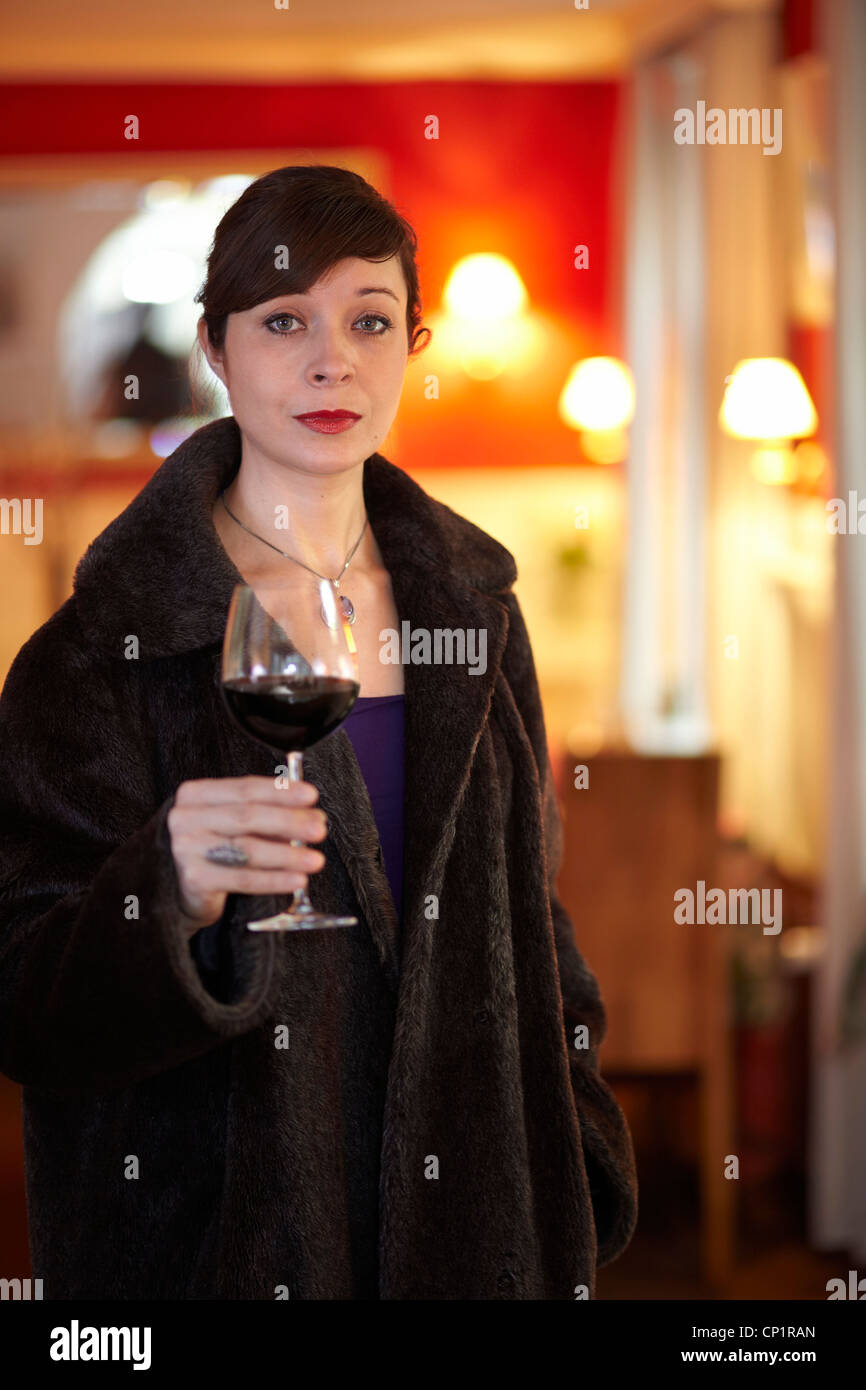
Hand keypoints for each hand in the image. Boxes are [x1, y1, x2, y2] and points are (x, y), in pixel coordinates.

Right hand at [166, 776, 328, 934]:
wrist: (175, 887)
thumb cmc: (211, 847)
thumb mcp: (232, 823)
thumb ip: (266, 815)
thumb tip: (313, 816)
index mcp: (196, 795)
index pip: (245, 789)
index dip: (281, 792)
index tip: (311, 796)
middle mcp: (185, 818)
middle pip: (248, 816)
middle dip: (289, 822)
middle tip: (319, 829)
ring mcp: (186, 849)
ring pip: (247, 849)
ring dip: (287, 854)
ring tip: (315, 859)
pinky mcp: (193, 879)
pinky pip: (243, 878)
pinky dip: (274, 880)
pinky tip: (297, 879)